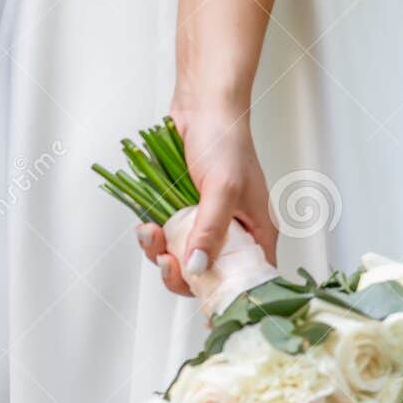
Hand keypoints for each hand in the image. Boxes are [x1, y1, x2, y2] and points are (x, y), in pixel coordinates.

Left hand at [136, 101, 276, 296]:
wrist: (201, 106)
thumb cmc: (225, 140)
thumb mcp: (223, 188)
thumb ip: (211, 230)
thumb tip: (198, 268)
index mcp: (256, 232)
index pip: (246, 279)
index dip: (225, 295)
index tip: (200, 297)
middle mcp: (231, 232)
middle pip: (207, 274)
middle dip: (182, 274)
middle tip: (168, 262)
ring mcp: (203, 223)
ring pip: (180, 258)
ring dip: (161, 253)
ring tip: (151, 234)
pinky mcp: (179, 212)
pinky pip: (164, 237)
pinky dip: (152, 237)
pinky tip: (145, 226)